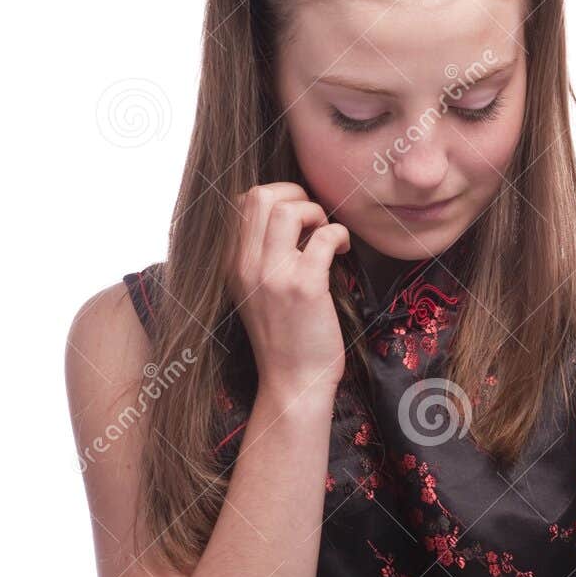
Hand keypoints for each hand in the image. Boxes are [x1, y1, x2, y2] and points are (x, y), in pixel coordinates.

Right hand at [223, 182, 351, 402]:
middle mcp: (246, 266)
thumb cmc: (284, 335)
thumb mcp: (256, 291)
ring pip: (288, 209)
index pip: (241, 202)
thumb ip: (261, 256)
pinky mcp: (304, 288)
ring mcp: (273, 276)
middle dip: (295, 195)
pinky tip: (342, 249)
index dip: (275, 196)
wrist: (293, 381)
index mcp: (232, 264)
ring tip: (325, 234)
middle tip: (313, 219)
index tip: (297, 218)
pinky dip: (339, 234)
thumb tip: (289, 214)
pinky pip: (325, 236)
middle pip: (261, 195)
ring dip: (315, 212)